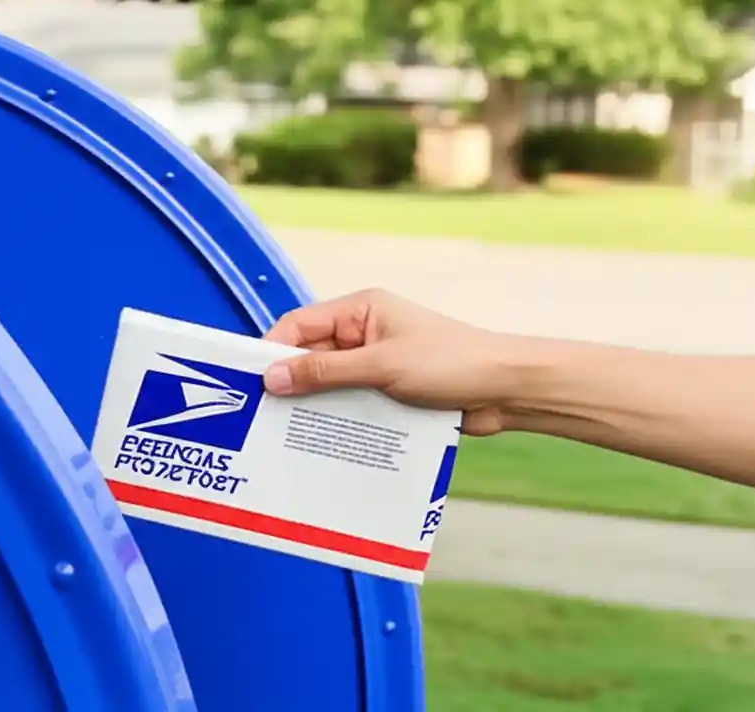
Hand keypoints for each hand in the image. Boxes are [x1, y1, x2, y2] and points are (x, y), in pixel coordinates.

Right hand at [262, 288, 518, 435]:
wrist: (507, 389)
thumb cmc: (450, 363)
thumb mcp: (381, 366)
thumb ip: (325, 371)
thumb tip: (271, 377)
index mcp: (361, 310)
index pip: (299, 325)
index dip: (271, 351)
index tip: (247, 383)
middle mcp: (365, 332)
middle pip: (311, 356)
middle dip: (290, 384)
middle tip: (261, 417)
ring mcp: (377, 363)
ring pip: (330, 384)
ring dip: (315, 406)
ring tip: (285, 436)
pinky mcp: (390, 392)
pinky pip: (352, 403)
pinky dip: (338, 419)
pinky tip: (322, 443)